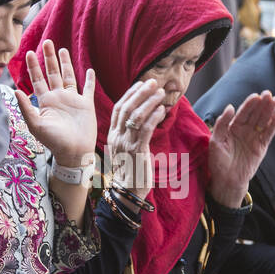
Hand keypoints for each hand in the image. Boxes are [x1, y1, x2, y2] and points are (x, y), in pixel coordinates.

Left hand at [15, 39, 96, 166]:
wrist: (74, 151)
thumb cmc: (54, 141)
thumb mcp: (36, 125)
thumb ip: (26, 107)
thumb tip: (15, 90)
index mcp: (46, 101)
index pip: (37, 79)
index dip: (33, 66)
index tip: (28, 52)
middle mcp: (58, 98)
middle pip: (52, 73)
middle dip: (48, 58)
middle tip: (47, 42)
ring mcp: (72, 100)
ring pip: (69, 76)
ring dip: (66, 63)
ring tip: (62, 49)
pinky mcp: (86, 104)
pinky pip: (88, 89)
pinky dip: (89, 79)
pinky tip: (89, 70)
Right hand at [106, 78, 166, 199]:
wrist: (127, 192)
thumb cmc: (129, 171)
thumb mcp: (124, 150)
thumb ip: (128, 135)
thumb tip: (139, 121)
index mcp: (112, 135)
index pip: (118, 109)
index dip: (129, 94)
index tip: (140, 84)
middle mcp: (116, 137)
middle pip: (126, 108)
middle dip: (140, 93)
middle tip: (153, 82)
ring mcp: (125, 144)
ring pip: (136, 116)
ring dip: (149, 102)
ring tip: (161, 93)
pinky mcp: (137, 151)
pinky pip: (145, 129)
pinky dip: (154, 117)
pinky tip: (162, 110)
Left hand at [206, 91, 274, 206]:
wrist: (227, 181)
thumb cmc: (218, 162)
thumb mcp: (215, 142)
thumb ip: (222, 124)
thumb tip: (230, 107)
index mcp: (232, 128)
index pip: (243, 113)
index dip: (249, 104)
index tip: (256, 96)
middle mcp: (244, 131)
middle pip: (255, 115)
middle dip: (262, 104)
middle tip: (269, 94)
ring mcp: (254, 138)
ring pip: (263, 122)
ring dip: (269, 111)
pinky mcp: (261, 147)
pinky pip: (269, 134)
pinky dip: (274, 125)